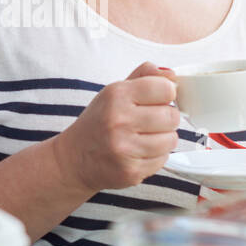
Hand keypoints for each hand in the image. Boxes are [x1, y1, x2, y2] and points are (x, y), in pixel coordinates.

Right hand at [51, 62, 179, 193]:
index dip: (166, 94)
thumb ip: (144, 76)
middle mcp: (119, 120)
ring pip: (171, 140)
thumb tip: (171, 75)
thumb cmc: (99, 123)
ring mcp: (124, 148)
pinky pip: (162, 159)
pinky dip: (156, 156)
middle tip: (152, 121)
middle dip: (167, 118)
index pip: (165, 88)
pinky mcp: (130, 171)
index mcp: (116, 95)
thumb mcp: (114, 92)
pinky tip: (139, 152)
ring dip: (163, 139)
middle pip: (172, 116)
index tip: (159, 100)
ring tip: (145, 138)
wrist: (74, 159)